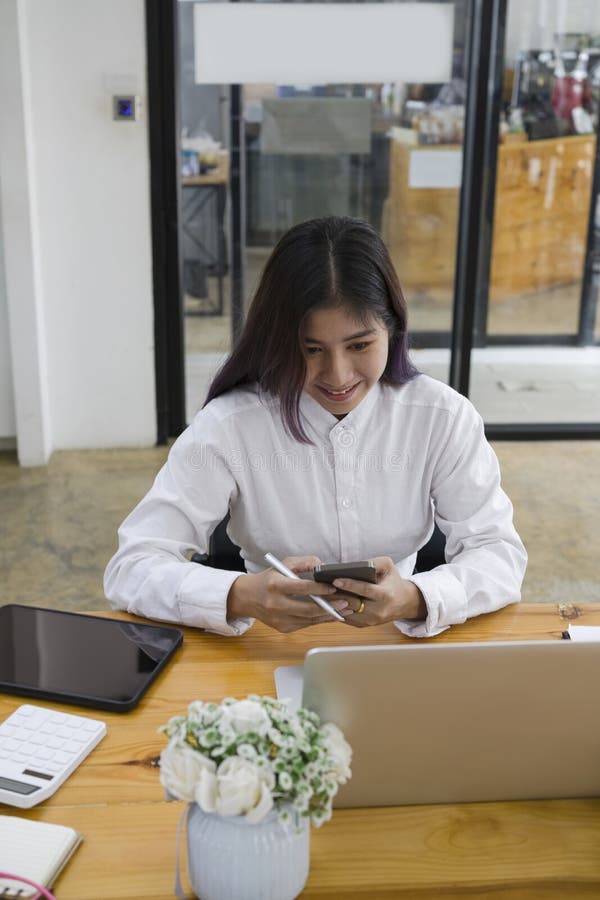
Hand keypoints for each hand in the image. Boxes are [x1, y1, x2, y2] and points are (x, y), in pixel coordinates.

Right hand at [227, 556, 352, 632]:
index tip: (334, 587)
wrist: (247, 598)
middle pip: (307, 608)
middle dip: (329, 606)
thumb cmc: (268, 579)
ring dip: (328, 615)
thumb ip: (303, 562)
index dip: (319, 589)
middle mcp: (276, 604)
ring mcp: (279, 619)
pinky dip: (319, 620)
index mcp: (275, 585)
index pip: (301, 587)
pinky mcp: (283, 628)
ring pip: (309, 619)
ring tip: (344, 609)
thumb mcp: (283, 564)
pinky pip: (305, 624)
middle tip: (345, 602)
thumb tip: (323, 566)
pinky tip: (331, 615)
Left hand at [331, 557, 426, 627]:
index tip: (335, 580)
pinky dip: (336, 610)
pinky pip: (346, 619)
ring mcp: (371, 621)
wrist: (404, 602)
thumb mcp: (388, 567)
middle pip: (352, 603)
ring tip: (322, 593)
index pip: (365, 590)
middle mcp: (378, 611)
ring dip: (333, 604)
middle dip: (336, 595)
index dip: (349, 585)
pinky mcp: (364, 625)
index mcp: (385, 595)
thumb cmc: (393, 581)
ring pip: (346, 613)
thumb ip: (374, 562)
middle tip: (322, 586)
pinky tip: (327, 601)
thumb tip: (354, 565)